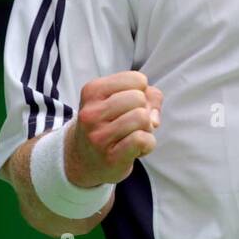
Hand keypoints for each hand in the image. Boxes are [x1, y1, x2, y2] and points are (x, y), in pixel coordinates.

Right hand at [66, 71, 162, 186]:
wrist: (85, 159)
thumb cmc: (109, 124)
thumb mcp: (121, 100)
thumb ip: (149, 96)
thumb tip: (153, 117)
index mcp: (93, 91)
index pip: (137, 79)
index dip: (142, 92)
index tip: (130, 105)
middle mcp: (91, 112)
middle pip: (139, 98)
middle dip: (144, 110)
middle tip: (132, 123)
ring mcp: (99, 136)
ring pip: (142, 118)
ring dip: (146, 128)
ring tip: (133, 135)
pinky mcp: (110, 157)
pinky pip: (142, 140)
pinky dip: (148, 145)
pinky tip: (136, 149)